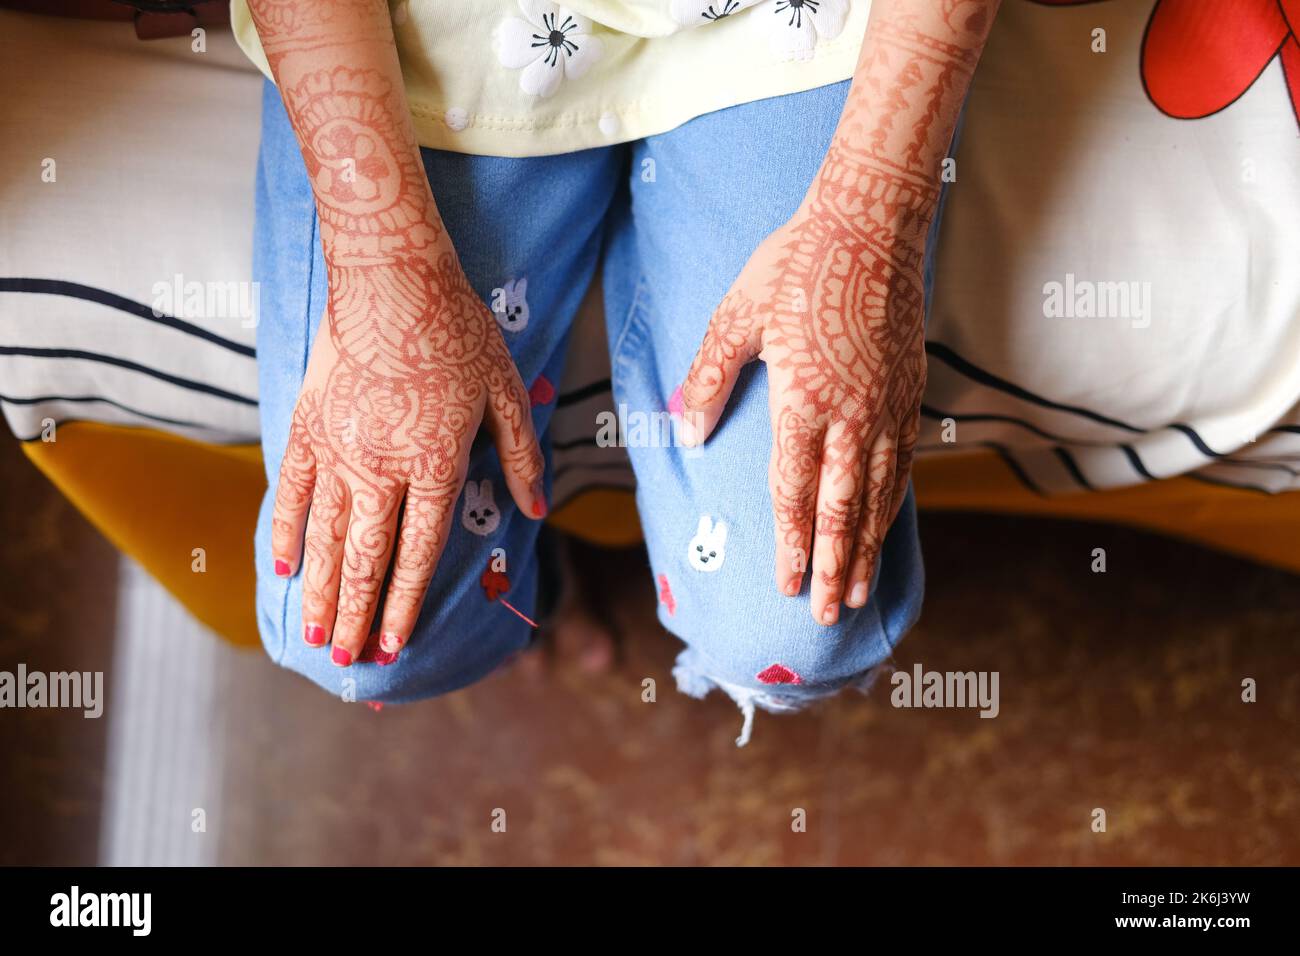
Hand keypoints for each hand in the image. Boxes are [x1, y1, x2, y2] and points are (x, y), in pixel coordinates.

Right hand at [272, 247, 544, 665]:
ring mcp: (337, 450)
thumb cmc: (458, 330)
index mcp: (434, 464)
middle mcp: (382, 468)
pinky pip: (290, 492)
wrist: (391, 277)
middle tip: (348, 662)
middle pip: (365, 559)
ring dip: (318, 591)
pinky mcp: (305, 427)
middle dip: (356, 615)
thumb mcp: (505, 391)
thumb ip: (520, 455)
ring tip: (313, 636)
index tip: (394, 644)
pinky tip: (279, 569)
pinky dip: (284, 532)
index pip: (418, 552)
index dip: (405, 603)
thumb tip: (537, 508)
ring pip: (323, 538)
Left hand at [678, 170, 928, 625]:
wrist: (872, 221)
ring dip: (866, 548)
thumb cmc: (795, 263)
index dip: (790, 544)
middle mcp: (851, 412)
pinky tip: (885, 527)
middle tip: (825, 614)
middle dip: (831, 566)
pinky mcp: (910, 392)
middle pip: (841, 508)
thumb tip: (689, 432)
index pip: (794, 490)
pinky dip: (893, 505)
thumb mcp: (737, 315)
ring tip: (857, 592)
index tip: (785, 586)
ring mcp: (887, 405)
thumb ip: (709, 378)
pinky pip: (903, 464)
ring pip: (878, 494)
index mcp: (803, 397)